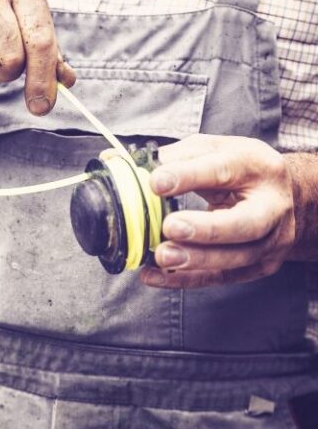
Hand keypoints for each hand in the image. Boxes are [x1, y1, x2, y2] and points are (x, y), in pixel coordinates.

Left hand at [140, 134, 296, 288]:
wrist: (281, 195)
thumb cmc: (239, 169)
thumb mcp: (216, 149)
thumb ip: (183, 155)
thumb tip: (146, 167)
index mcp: (259, 168)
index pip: (224, 170)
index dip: (188, 176)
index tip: (156, 183)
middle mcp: (273, 207)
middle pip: (245, 224)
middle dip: (207, 229)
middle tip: (171, 227)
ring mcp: (271, 241)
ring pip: (235, 258)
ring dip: (195, 260)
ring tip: (161, 256)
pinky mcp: (260, 266)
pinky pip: (219, 278)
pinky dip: (185, 279)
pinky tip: (154, 276)